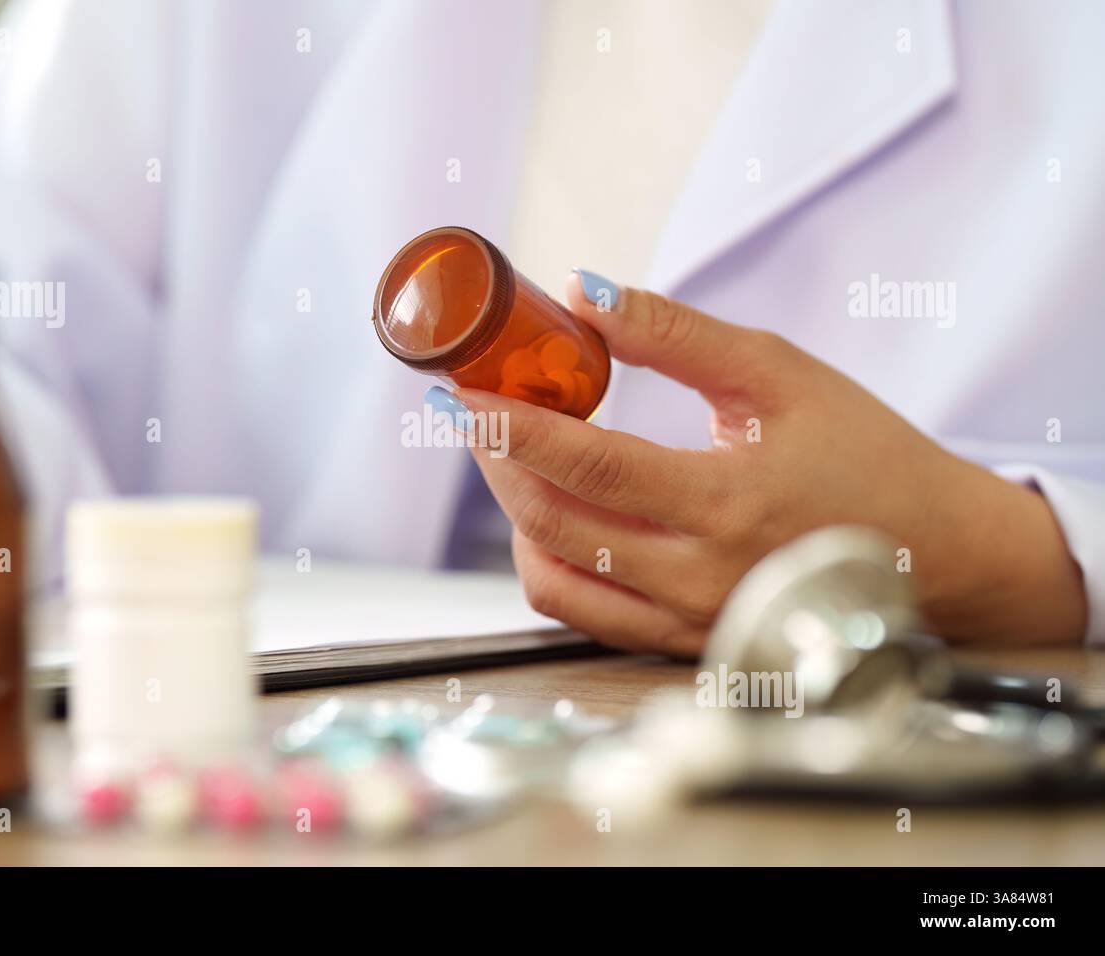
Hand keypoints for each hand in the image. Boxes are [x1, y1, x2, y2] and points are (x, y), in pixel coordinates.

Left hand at [440, 271, 1086, 654]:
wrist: (931, 554)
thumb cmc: (866, 456)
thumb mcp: (779, 374)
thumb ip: (675, 334)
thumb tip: (585, 294)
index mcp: (729, 502)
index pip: (588, 464)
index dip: (510, 424)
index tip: (460, 391)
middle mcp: (701, 576)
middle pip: (551, 523)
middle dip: (495, 459)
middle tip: (477, 410)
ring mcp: (687, 620)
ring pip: (552, 578)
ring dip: (513, 512)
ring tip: (513, 456)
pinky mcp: (682, 642)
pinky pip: (582, 612)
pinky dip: (548, 561)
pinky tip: (551, 512)